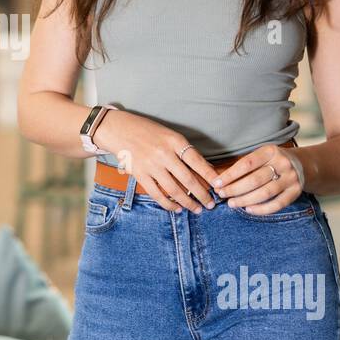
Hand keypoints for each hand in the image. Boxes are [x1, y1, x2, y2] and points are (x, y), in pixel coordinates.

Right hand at [91, 109, 219, 212]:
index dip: (210, 175)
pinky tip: (177, 209)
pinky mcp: (140, 175)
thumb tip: (205, 169)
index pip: (197, 161)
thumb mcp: (169, 135)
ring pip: (174, 190)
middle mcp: (164, 154)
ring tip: (197, 209)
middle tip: (210, 204)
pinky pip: (157, 194)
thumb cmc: (148, 131)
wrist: (119, 129)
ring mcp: (151, 166)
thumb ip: (184, 151)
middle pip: (188, 179)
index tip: (220, 186)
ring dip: (188, 202)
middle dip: (202, 194)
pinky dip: (168, 204)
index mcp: (174, 141)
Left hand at [211, 143, 305, 214]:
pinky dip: (262, 209)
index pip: (246, 164)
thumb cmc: (272, 161)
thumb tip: (219, 181)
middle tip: (222, 195)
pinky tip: (249, 210)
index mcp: (270, 151)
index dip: (230, 175)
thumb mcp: (261, 156)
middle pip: (255, 180)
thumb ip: (244, 166)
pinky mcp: (296, 192)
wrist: (302, 165)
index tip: (216, 183)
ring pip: (265, 193)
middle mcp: (282, 163)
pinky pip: (277, 204)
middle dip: (235, 189)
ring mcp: (291, 178)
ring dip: (246, 200)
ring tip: (232, 204)